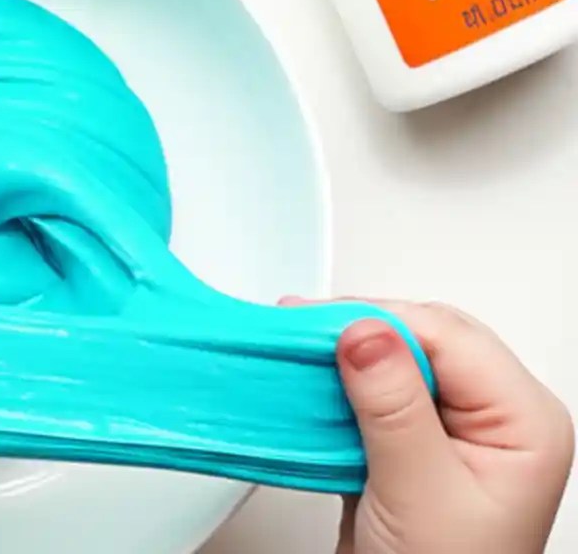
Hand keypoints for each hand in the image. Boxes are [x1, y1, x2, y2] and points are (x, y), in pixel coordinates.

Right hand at [305, 298, 573, 553]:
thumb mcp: (420, 492)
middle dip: (358, 330)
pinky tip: (303, 390)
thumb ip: (393, 407)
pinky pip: (369, 396)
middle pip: (421, 340)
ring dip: (339, 358)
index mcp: (523, 422)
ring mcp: (448, 433)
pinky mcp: (406, 447)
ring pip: (391, 363)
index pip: (450, 338)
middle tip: (295, 331)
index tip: (315, 322)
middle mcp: (493, 420)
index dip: (382, 320)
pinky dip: (332, 390)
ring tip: (290, 353)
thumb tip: (364, 331)